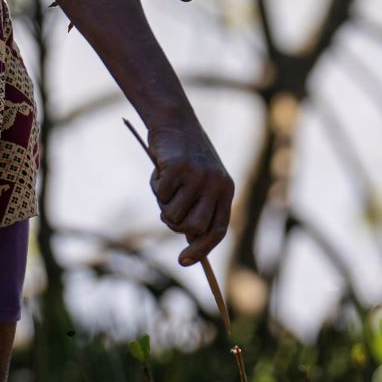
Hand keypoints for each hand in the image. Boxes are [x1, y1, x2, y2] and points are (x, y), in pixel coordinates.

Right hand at [147, 119, 233, 265]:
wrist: (175, 120)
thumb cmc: (185, 155)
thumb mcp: (199, 181)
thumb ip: (198, 207)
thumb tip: (190, 241)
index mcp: (226, 189)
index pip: (218, 230)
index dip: (202, 249)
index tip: (183, 261)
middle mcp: (216, 184)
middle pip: (193, 228)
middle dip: (175, 224)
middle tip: (167, 210)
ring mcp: (198, 176)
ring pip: (173, 215)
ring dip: (163, 204)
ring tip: (165, 183)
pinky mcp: (178, 168)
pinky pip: (161, 195)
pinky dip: (155, 185)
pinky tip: (161, 168)